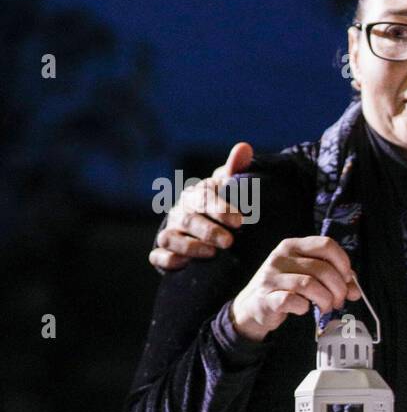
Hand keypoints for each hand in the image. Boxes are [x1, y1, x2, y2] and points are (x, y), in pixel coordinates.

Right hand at [149, 143, 254, 270]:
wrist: (205, 225)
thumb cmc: (221, 204)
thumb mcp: (230, 187)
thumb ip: (236, 170)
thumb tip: (244, 147)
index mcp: (197, 195)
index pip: (205, 198)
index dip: (220, 209)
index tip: (240, 221)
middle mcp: (180, 212)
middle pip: (188, 219)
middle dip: (208, 231)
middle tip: (229, 242)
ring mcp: (171, 231)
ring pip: (170, 238)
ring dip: (189, 246)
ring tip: (211, 254)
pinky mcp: (164, 253)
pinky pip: (157, 256)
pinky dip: (166, 260)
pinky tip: (182, 264)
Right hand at [229, 236, 360, 342]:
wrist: (252, 306)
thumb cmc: (285, 288)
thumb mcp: (307, 275)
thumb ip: (333, 278)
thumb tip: (355, 290)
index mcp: (293, 246)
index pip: (326, 244)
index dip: (343, 263)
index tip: (347, 279)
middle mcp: (281, 257)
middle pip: (323, 269)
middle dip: (338, 288)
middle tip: (339, 300)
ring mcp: (272, 277)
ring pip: (310, 285)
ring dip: (325, 299)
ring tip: (326, 307)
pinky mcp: (266, 297)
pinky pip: (293, 300)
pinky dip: (305, 307)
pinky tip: (305, 309)